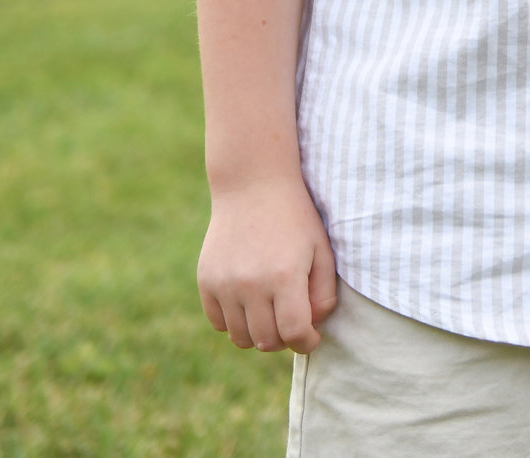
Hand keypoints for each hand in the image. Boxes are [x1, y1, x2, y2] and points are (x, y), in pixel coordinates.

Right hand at [199, 176, 336, 354]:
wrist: (252, 186)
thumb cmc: (295, 219)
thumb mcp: (321, 251)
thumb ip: (323, 294)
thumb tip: (311, 328)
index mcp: (285, 276)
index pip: (294, 333)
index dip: (306, 343)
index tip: (311, 338)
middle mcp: (251, 284)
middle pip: (266, 341)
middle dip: (284, 339)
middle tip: (292, 323)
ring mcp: (224, 284)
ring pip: (240, 338)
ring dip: (258, 334)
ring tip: (270, 314)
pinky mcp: (206, 281)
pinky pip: (218, 322)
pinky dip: (234, 322)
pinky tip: (249, 303)